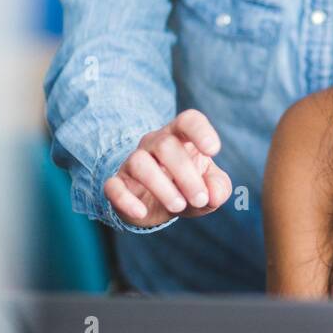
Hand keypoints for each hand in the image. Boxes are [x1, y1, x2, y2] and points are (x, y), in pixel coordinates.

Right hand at [103, 109, 232, 229]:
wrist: (158, 205)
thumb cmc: (189, 187)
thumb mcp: (211, 188)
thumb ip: (219, 188)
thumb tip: (214, 195)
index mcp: (180, 137)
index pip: (188, 120)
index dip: (200, 131)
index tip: (213, 150)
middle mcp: (154, 143)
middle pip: (165, 146)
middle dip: (186, 174)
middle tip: (200, 199)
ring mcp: (132, 162)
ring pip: (140, 162)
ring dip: (161, 186)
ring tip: (179, 206)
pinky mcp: (117, 184)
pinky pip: (113, 186)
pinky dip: (125, 199)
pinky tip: (141, 212)